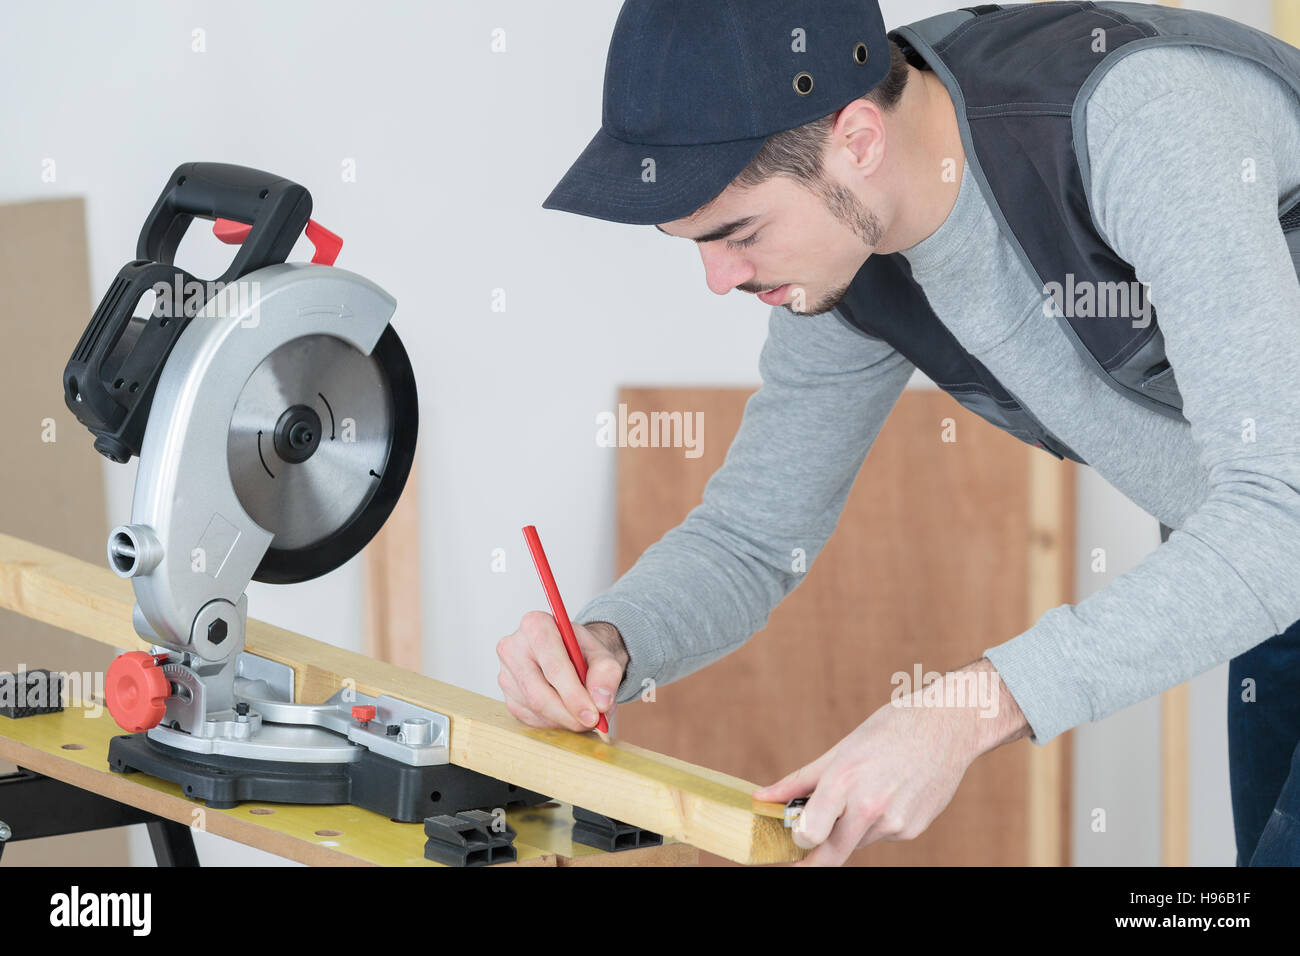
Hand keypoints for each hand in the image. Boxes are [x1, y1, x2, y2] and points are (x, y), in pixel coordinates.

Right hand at [496, 613, 628, 731]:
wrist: (574, 654)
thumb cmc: (584, 650)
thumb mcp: (603, 655)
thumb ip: (607, 674)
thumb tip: (601, 702)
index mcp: (536, 625)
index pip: (553, 665)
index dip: (573, 694)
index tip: (592, 714)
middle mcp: (513, 648)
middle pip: (538, 693)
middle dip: (568, 713)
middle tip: (592, 722)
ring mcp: (506, 674)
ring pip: (535, 709)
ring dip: (565, 719)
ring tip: (587, 711)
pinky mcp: (508, 696)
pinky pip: (531, 718)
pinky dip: (555, 722)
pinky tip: (569, 711)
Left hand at [754, 658, 1028, 865]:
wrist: (946, 726)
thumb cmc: (888, 730)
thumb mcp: (840, 750)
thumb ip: (798, 781)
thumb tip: (762, 798)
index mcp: (844, 782)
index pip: (808, 835)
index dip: (795, 840)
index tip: (789, 838)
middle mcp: (869, 807)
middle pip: (831, 853)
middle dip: (814, 855)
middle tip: (804, 844)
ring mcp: (894, 822)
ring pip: (856, 841)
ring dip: (850, 828)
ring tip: (867, 791)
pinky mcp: (913, 829)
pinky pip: (881, 835)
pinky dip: (876, 822)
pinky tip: (890, 793)